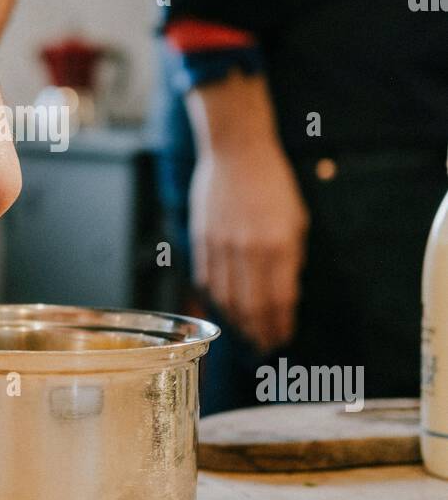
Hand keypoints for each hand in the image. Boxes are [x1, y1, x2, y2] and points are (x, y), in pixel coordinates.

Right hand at [188, 140, 308, 352]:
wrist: (236, 152)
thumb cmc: (272, 183)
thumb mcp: (296, 219)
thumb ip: (292, 257)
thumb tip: (286, 292)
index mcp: (278, 246)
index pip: (279, 301)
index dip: (281, 326)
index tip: (284, 339)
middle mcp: (248, 251)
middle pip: (252, 307)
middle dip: (259, 332)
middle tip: (265, 347)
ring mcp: (221, 247)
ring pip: (226, 299)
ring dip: (237, 323)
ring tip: (246, 335)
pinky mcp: (201, 241)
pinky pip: (207, 281)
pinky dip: (216, 302)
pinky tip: (225, 311)